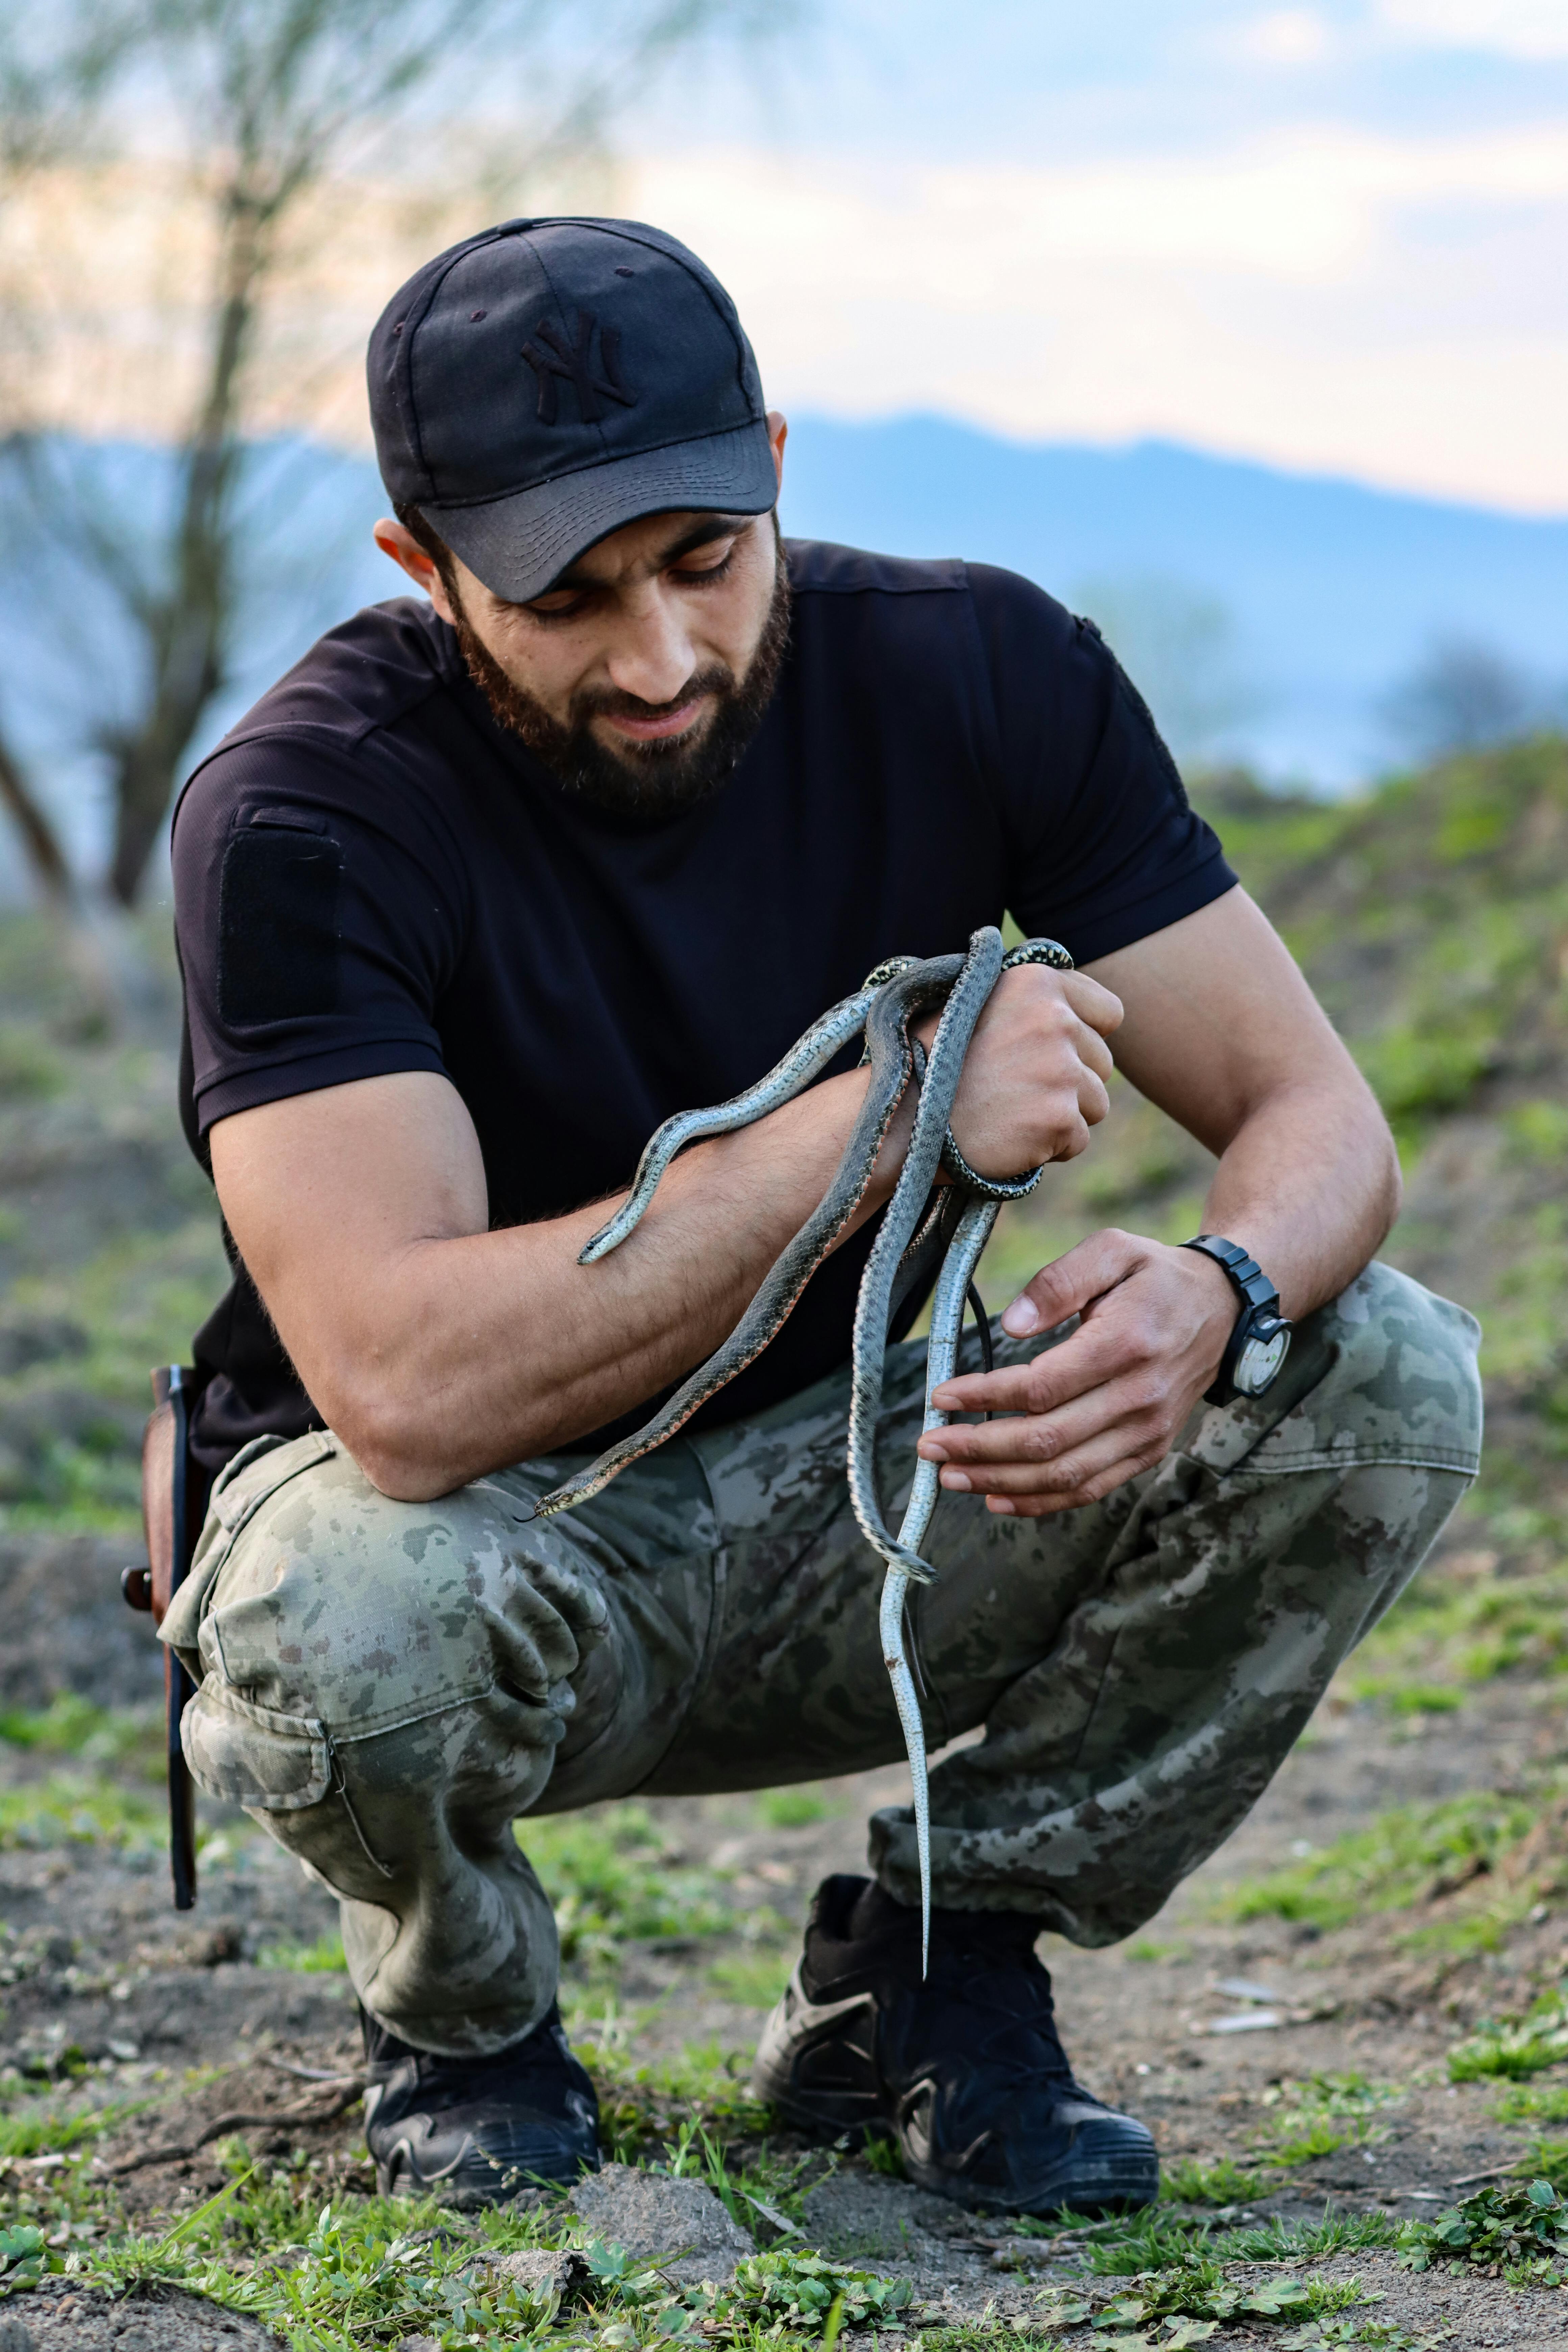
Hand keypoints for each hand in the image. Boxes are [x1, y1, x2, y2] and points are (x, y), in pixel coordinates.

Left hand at [917, 1230, 1238, 1515]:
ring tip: (951, 1476)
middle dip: (979, 1448)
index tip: (941, 1396)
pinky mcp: (1149, 1451)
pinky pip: (1091, 1488)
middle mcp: (1140, 1397)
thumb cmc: (1155, 1275)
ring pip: (1065, 1474)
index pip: (1041, 1387)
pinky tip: (998, 1498)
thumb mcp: (1111, 1250)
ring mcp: (1148, 1431)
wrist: (1222, 1309)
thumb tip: (1013, 1325)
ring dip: (1001, 1481)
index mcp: (1126, 1345)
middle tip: (929, 1445)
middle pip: (1047, 1440)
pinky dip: (1042, 1501)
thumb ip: (1059, 1281)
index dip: (985, 1397)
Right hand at [920, 964, 1122, 1180]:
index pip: (1109, 1013)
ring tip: (1008, 1113)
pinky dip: (1049, 1148)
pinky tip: (1008, 1137)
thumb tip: (1072, 1012)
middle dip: (1070, 1081)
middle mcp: (1056, 1020)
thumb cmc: (928, 1062)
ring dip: (1062, 1115)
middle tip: (1014, 1090)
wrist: (898, 1118)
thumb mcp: (973, 1004)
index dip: (1083, 1037)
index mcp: (1037, 982)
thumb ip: (1027, 1002)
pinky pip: (1079, 1139)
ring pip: (1096, 1104)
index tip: (1049, 1051)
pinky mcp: (1060, 1119)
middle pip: (1101, 1063)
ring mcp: (1061, 1072)